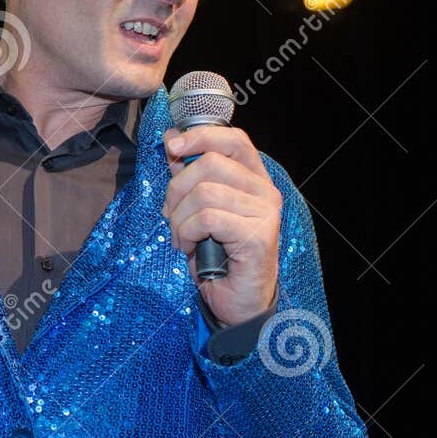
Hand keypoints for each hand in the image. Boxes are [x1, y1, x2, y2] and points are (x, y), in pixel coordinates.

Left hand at [160, 125, 280, 327]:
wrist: (236, 301)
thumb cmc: (218, 255)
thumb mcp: (198, 209)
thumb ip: (190, 175)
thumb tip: (172, 138)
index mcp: (254, 179)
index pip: (233, 139)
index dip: (200, 136)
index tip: (172, 147)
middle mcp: (265, 192)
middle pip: (210, 163)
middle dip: (177, 189)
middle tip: (171, 216)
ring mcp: (264, 213)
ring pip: (204, 192)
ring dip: (179, 218)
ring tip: (182, 238)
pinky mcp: (257, 236)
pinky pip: (207, 218)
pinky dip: (187, 233)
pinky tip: (190, 248)